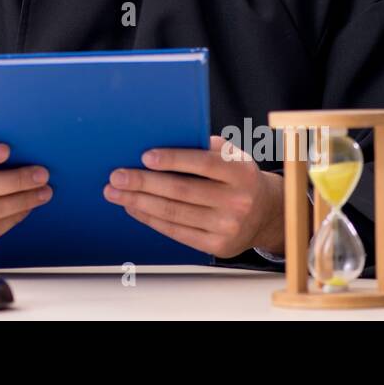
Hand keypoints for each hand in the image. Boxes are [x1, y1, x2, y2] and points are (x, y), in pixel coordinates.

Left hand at [102, 134, 284, 258]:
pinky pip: (177, 232)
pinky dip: (151, 219)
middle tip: (117, 176)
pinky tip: (134, 208)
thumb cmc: (238, 176)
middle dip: (144, 182)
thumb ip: (204, 147)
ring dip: (139, 202)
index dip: (173, 159)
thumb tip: (160, 138)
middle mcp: (237, 200)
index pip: (203, 163)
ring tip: (116, 193)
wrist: (267, 213)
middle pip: (182, 190)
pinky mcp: (218, 246)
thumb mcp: (231, 156)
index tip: (145, 156)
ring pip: (174, 213)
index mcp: (241, 172)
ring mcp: (228, 226)